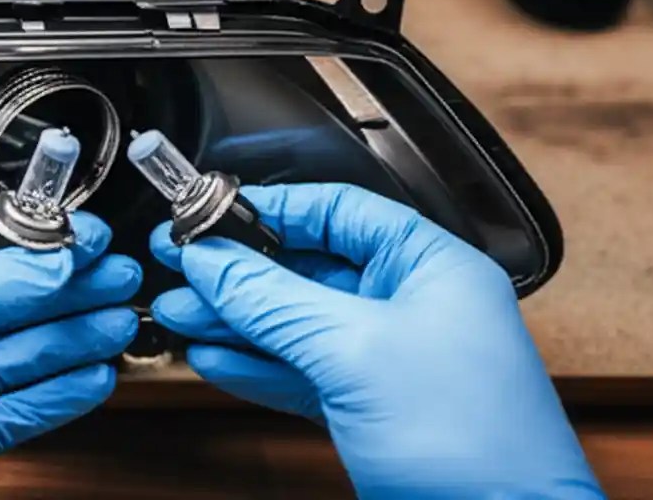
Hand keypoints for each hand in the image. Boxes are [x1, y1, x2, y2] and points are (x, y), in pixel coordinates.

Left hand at [0, 211, 140, 499]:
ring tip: (118, 323)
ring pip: (12, 355)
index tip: (78, 235)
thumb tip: (45, 258)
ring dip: (69, 338)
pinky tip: (91, 377)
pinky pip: (13, 409)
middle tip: (116, 276)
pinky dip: (56, 393)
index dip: (25, 239)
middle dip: (60, 289)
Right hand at [149, 183, 601, 498]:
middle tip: (180, 263)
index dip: (270, 208)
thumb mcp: (356, 352)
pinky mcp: (369, 410)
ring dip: (235, 320)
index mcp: (432, 267)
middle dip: (239, 271)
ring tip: (179, 311)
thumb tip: (214, 262)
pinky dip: (255, 366)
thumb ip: (275, 300)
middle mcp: (412, 306)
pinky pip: (300, 373)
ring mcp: (390, 361)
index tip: (209, 213)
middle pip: (308, 267)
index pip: (339, 210)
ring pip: (297, 324)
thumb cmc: (473, 445)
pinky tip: (213, 358)